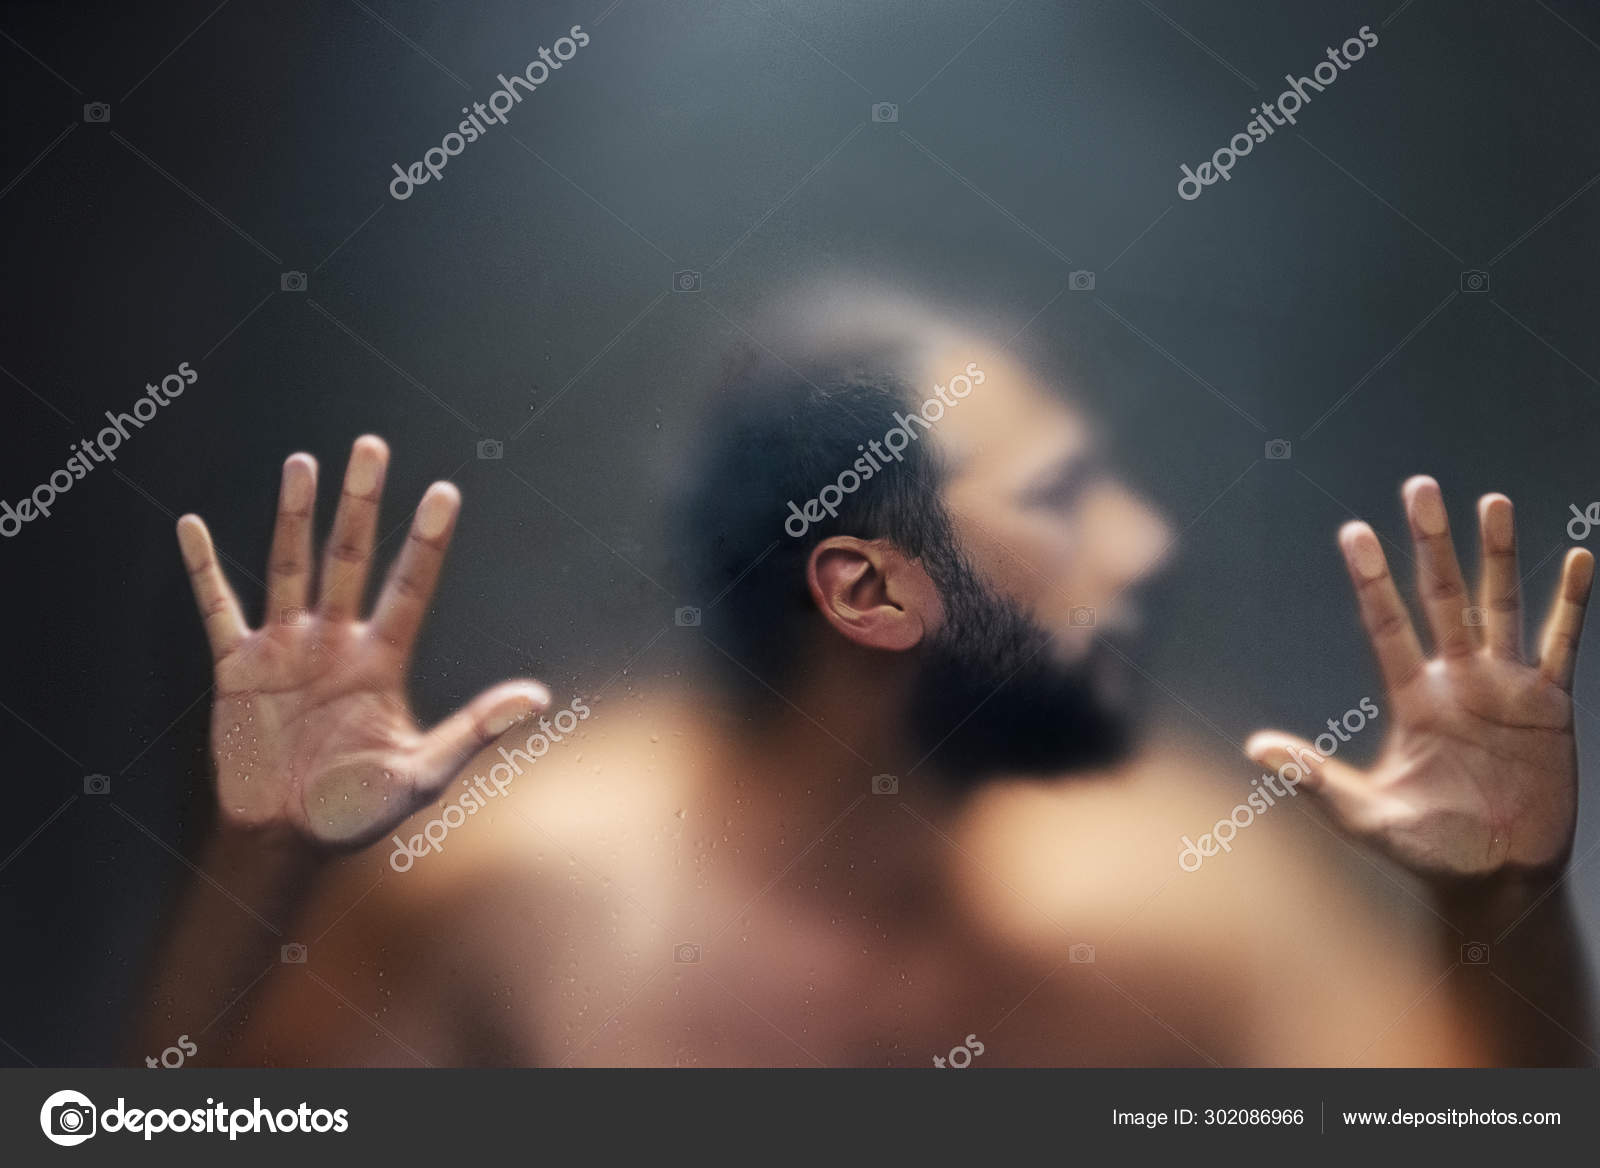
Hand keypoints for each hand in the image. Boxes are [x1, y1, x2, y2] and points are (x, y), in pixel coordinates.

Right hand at [176, 435, 548, 848]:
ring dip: (295, 517)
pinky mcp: (238, 668)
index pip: (410, 586)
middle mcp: (337, 642)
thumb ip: (476, 729)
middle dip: (362, 503)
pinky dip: (203, 569)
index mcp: (382, 661)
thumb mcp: (424, 773)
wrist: (287, 841)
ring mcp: (287, 649)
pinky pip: (218, 608)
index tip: (446, 490)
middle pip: (351, 557)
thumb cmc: (359, 810)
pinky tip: (192, 526)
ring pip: (292, 567)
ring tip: (303, 462)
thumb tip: (539, 697)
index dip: (427, 540)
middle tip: (372, 445)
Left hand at [1247, 477, 1592, 878]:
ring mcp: (1504, 687)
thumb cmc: (1428, 849)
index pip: (1387, 624)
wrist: (1497, 879)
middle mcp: (1456, 680)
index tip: (1352, 530)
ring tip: (1494, 501)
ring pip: (1501, 604)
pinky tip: (1578, 559)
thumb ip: (1316, 781)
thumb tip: (1255, 750)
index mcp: (1412, 698)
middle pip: (1441, 595)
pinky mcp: (1549, 706)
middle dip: (1431, 542)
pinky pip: (1563, 644)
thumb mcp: (1366, 816)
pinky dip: (1571, 603)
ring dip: (1498, 555)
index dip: (1372, 579)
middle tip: (1420, 486)